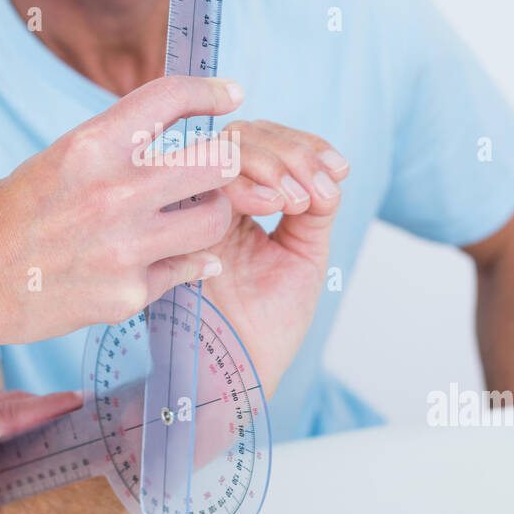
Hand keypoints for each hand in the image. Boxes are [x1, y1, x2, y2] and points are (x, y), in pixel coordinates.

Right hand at [0, 75, 243, 348]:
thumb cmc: (12, 213)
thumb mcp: (62, 158)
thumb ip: (121, 145)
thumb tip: (184, 127)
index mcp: (89, 146)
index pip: (171, 97)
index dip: (210, 90)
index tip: (229, 94)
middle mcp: (113, 193)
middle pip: (218, 162)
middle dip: (227, 159)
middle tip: (221, 165)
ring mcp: (125, 248)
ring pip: (214, 219)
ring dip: (211, 211)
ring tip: (192, 212)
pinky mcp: (129, 295)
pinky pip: (187, 268)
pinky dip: (188, 260)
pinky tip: (175, 255)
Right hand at [199, 120, 348, 396]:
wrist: (239, 375)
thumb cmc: (268, 326)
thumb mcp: (304, 255)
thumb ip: (314, 208)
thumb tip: (331, 173)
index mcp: (236, 201)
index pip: (262, 144)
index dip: (303, 144)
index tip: (340, 168)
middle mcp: (209, 199)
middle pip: (241, 138)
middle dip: (290, 151)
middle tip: (321, 186)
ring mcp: (189, 212)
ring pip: (220, 151)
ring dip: (272, 163)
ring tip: (301, 200)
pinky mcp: (173, 228)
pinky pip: (202, 185)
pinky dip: (245, 182)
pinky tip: (278, 205)